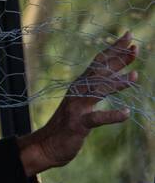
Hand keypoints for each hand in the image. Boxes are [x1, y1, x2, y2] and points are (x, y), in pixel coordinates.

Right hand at [17, 32, 138, 177]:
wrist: (47, 145)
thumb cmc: (69, 123)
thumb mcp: (86, 101)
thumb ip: (102, 87)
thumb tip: (125, 74)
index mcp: (81, 85)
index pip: (99, 62)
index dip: (114, 49)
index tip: (129, 37)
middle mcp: (78, 91)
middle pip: (99, 71)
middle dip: (117, 59)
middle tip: (135, 48)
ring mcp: (77, 107)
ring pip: (98, 92)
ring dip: (116, 84)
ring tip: (134, 76)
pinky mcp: (78, 124)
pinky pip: (96, 119)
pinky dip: (111, 116)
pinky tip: (126, 113)